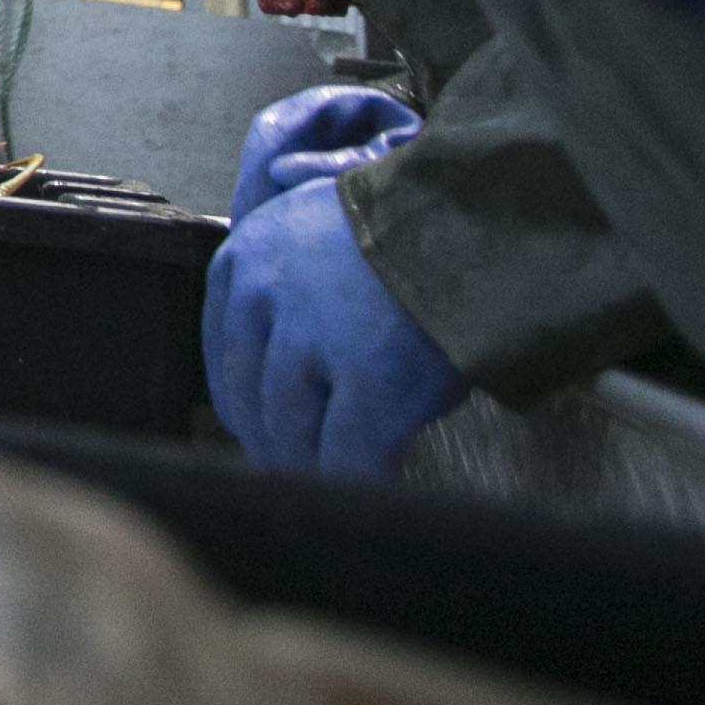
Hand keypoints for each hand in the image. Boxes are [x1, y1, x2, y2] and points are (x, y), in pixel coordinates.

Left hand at [204, 88, 462, 472]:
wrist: (481, 213)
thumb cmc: (416, 227)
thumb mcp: (322, 232)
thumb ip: (293, 289)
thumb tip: (292, 363)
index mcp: (246, 256)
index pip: (223, 348)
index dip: (239, 398)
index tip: (251, 427)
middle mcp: (265, 296)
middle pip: (250, 396)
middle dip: (270, 442)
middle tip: (290, 471)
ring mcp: (314, 339)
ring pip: (289, 431)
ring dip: (306, 468)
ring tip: (329, 489)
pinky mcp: (370, 381)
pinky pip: (347, 455)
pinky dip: (356, 481)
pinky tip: (374, 491)